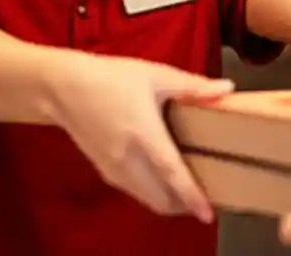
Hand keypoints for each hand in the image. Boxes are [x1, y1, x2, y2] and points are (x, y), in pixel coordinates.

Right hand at [49, 54, 232, 221]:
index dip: (191, 196)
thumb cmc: (111, 77)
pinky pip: (134, 191)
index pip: (172, 174)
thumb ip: (193, 86)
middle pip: (160, 198)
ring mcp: (113, 168)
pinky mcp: (104, 170)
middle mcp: (127, 158)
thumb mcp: (156, 75)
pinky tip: (161, 179)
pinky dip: (151, 193)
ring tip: (187, 190)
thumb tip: (227, 88)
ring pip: (146, 198)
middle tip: (205, 196)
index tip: (208, 214)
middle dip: (184, 204)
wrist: (64, 87)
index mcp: (144, 134)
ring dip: (167, 201)